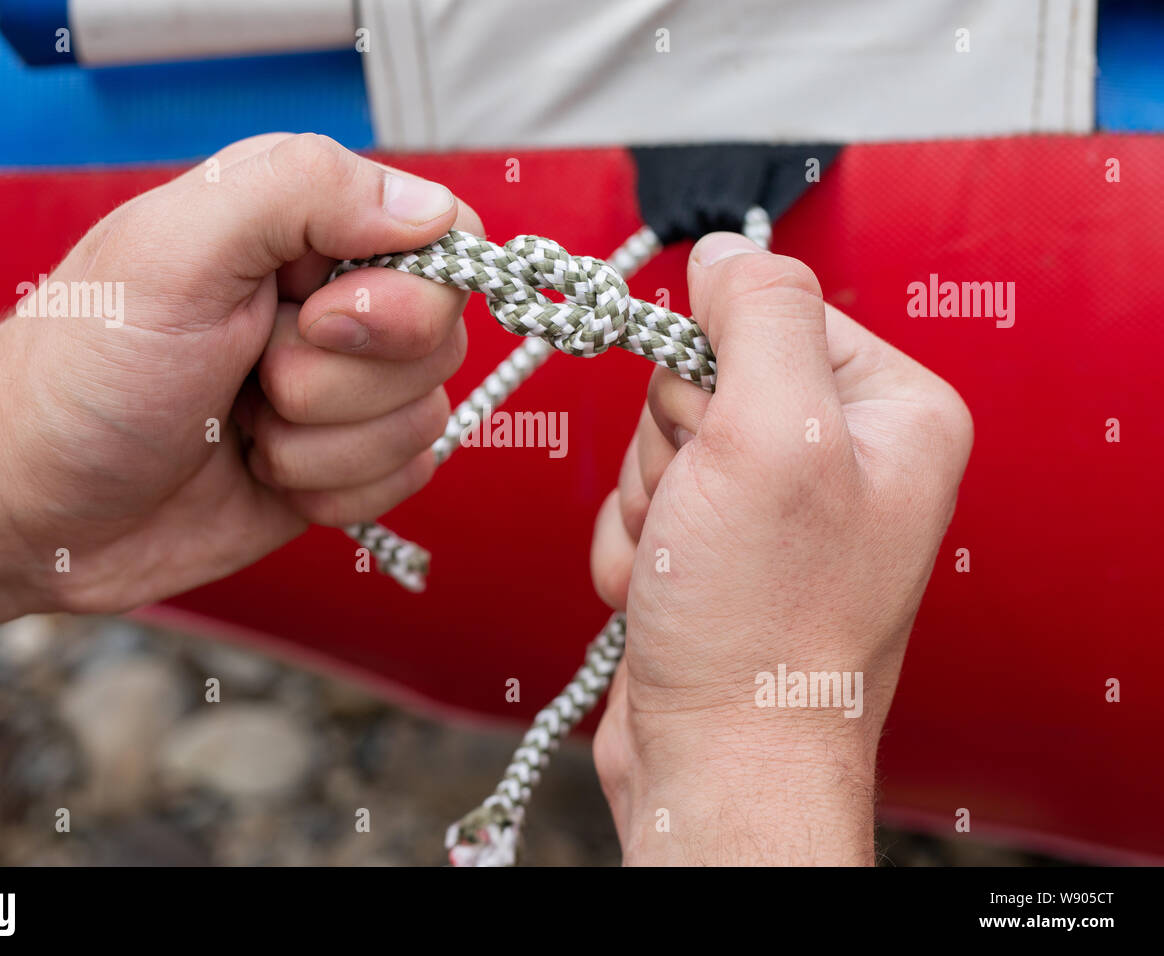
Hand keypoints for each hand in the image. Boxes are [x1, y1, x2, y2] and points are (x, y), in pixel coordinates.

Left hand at [0, 133, 479, 663]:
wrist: (30, 505)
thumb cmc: (83, 372)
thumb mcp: (174, 252)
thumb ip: (301, 192)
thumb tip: (432, 213)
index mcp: (302, 226)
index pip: (442, 239)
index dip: (404, 296)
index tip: (312, 319)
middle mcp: (334, 303)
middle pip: (439, 340)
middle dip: (336, 380)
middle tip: (247, 377)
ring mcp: (342, 391)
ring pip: (424, 421)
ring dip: (321, 444)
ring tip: (239, 429)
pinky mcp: (341, 466)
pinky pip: (404, 482)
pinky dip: (330, 491)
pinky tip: (261, 476)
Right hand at [588, 232, 971, 863]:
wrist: (722, 761)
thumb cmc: (761, 624)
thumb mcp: (772, 432)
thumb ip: (758, 314)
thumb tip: (725, 251)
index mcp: (890, 413)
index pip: (768, 315)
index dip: (714, 372)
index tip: (716, 437)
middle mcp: (841, 456)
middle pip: (702, 378)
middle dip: (673, 450)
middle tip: (700, 515)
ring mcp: (776, 508)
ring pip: (660, 442)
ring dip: (647, 504)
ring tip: (683, 565)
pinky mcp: (719, 551)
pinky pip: (641, 502)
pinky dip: (632, 546)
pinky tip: (660, 594)